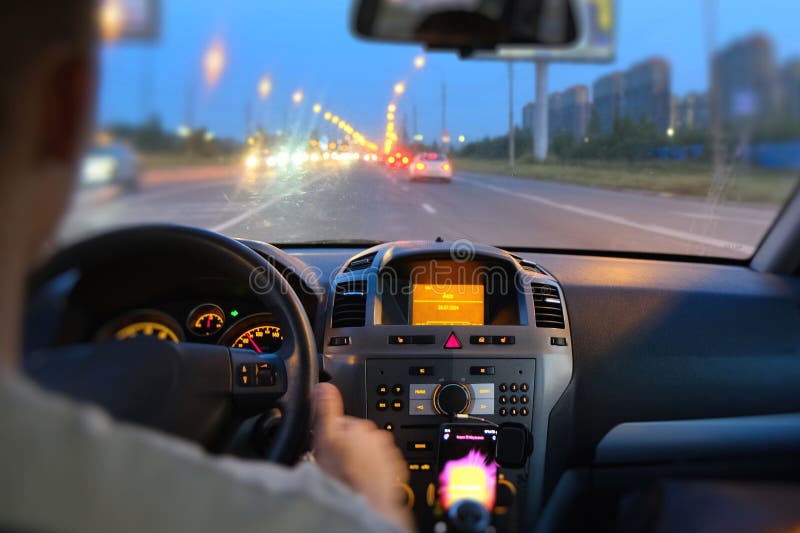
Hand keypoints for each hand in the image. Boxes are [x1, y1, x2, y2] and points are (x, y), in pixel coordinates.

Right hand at [313, 382, 413, 531]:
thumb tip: (324, 385)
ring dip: (360, 460)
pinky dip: (372, 471)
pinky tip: (362, 480)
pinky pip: (380, 467)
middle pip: (355, 438)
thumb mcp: (325, 438)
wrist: (364, 502)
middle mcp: (377, 436)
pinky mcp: (394, 469)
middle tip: (337, 464)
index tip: (327, 448)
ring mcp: (388, 453)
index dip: (330, 436)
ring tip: (350, 475)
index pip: (341, 423)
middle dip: (347, 447)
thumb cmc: (344, 475)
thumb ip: (326, 408)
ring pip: (368, 453)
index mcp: (360, 425)